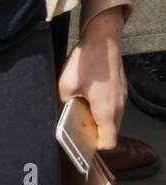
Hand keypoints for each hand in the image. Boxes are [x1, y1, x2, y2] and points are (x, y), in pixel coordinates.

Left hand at [58, 7, 126, 149]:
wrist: (103, 38)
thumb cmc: (88, 60)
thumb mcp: (66, 84)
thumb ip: (64, 103)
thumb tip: (62, 112)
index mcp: (106, 111)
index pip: (108, 143)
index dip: (95, 146)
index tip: (82, 141)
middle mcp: (118, 107)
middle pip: (110, 132)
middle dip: (94, 132)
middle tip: (78, 124)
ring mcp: (121, 97)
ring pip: (111, 118)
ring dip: (98, 118)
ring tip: (81, 108)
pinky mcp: (120, 88)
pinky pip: (113, 105)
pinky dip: (102, 107)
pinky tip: (88, 95)